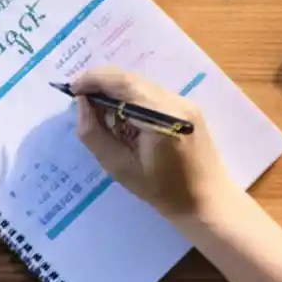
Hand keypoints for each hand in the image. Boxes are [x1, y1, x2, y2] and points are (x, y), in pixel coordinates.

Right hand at [74, 67, 240, 217]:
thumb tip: (81, 104)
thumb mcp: (121, 169)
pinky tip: (123, 119)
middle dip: (102, 84)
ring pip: (141, 84)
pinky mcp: (188, 107)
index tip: (72, 90)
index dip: (94, 79)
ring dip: (117, 92)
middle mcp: (175, 101)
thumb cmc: (163, 192)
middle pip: (131, 79)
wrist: (209, 202)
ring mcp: (184, 102)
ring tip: (100, 113)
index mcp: (160, 116)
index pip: (122, 82)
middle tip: (80, 101)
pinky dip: (132, 99)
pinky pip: (152, 94)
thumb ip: (95, 135)